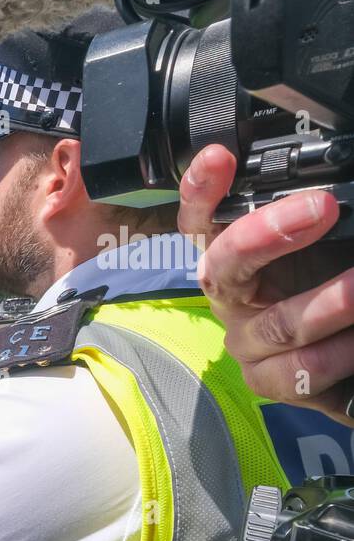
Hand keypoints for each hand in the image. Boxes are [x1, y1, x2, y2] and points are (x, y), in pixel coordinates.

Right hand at [180, 144, 353, 424]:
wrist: (351, 357)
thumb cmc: (331, 285)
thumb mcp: (323, 245)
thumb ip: (314, 221)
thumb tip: (338, 188)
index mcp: (234, 256)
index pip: (202, 218)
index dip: (202, 189)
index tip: (220, 157)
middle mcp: (231, 297)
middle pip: (225, 265)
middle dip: (266, 234)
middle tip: (322, 207)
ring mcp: (247, 343)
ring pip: (276, 324)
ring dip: (328, 304)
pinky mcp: (270, 383)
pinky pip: (298, 371)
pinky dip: (335, 355)